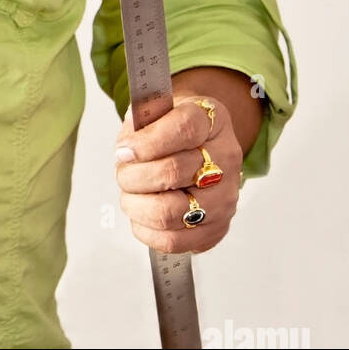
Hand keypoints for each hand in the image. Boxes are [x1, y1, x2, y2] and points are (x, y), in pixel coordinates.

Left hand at [114, 91, 242, 253]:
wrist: (199, 145)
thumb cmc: (170, 127)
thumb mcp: (155, 108)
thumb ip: (139, 124)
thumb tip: (126, 153)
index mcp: (211, 119)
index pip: (184, 129)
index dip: (147, 143)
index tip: (123, 150)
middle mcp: (226, 158)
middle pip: (173, 173)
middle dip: (133, 175)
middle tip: (122, 173)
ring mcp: (225, 196)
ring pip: (171, 212)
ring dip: (137, 205)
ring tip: (130, 195)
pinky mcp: (217, 228)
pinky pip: (175, 241)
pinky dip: (147, 231)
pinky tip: (141, 215)